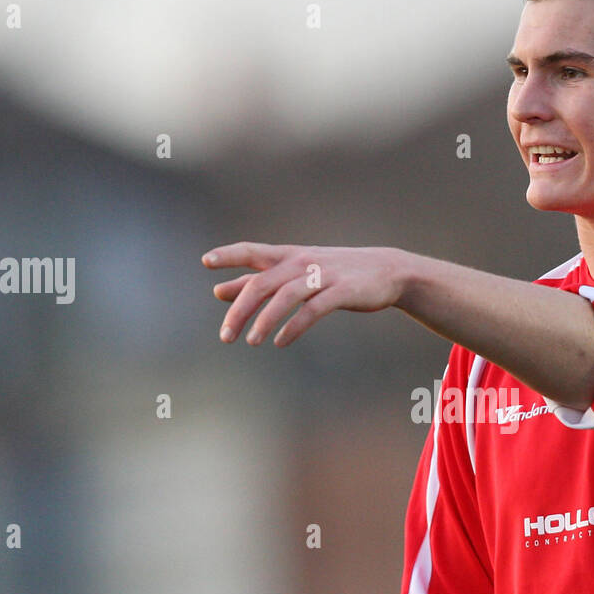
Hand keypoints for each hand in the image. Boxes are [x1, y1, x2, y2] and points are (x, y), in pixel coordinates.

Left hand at [203, 242, 407, 345]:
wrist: (387, 271)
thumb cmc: (334, 273)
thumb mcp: (293, 273)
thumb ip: (255, 281)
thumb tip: (217, 291)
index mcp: (287, 255)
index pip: (252, 251)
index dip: (230, 255)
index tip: (206, 262)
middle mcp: (301, 262)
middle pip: (262, 283)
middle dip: (240, 310)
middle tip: (225, 336)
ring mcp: (322, 276)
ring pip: (285, 296)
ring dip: (265, 320)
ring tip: (251, 342)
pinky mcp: (342, 292)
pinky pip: (313, 309)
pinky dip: (294, 326)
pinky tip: (281, 342)